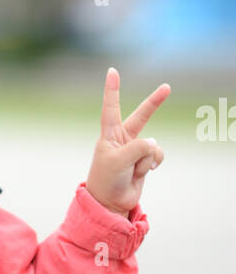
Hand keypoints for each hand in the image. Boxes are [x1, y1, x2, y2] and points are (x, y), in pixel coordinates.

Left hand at [85, 68, 169, 216]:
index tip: (112, 71)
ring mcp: (135, 149)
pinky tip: (145, 171)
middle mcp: (123, 138)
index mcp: (109, 134)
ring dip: (145, 159)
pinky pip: (157, 154)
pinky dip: (153, 163)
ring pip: (151, 145)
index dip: (112, 89)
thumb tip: (153, 144)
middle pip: (141, 116)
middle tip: (167, 87)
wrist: (111, 203)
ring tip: (131, 170)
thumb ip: (138, 147)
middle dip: (154, 102)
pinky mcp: (144, 161)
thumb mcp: (119, 160)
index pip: (111, 107)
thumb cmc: (107, 180)